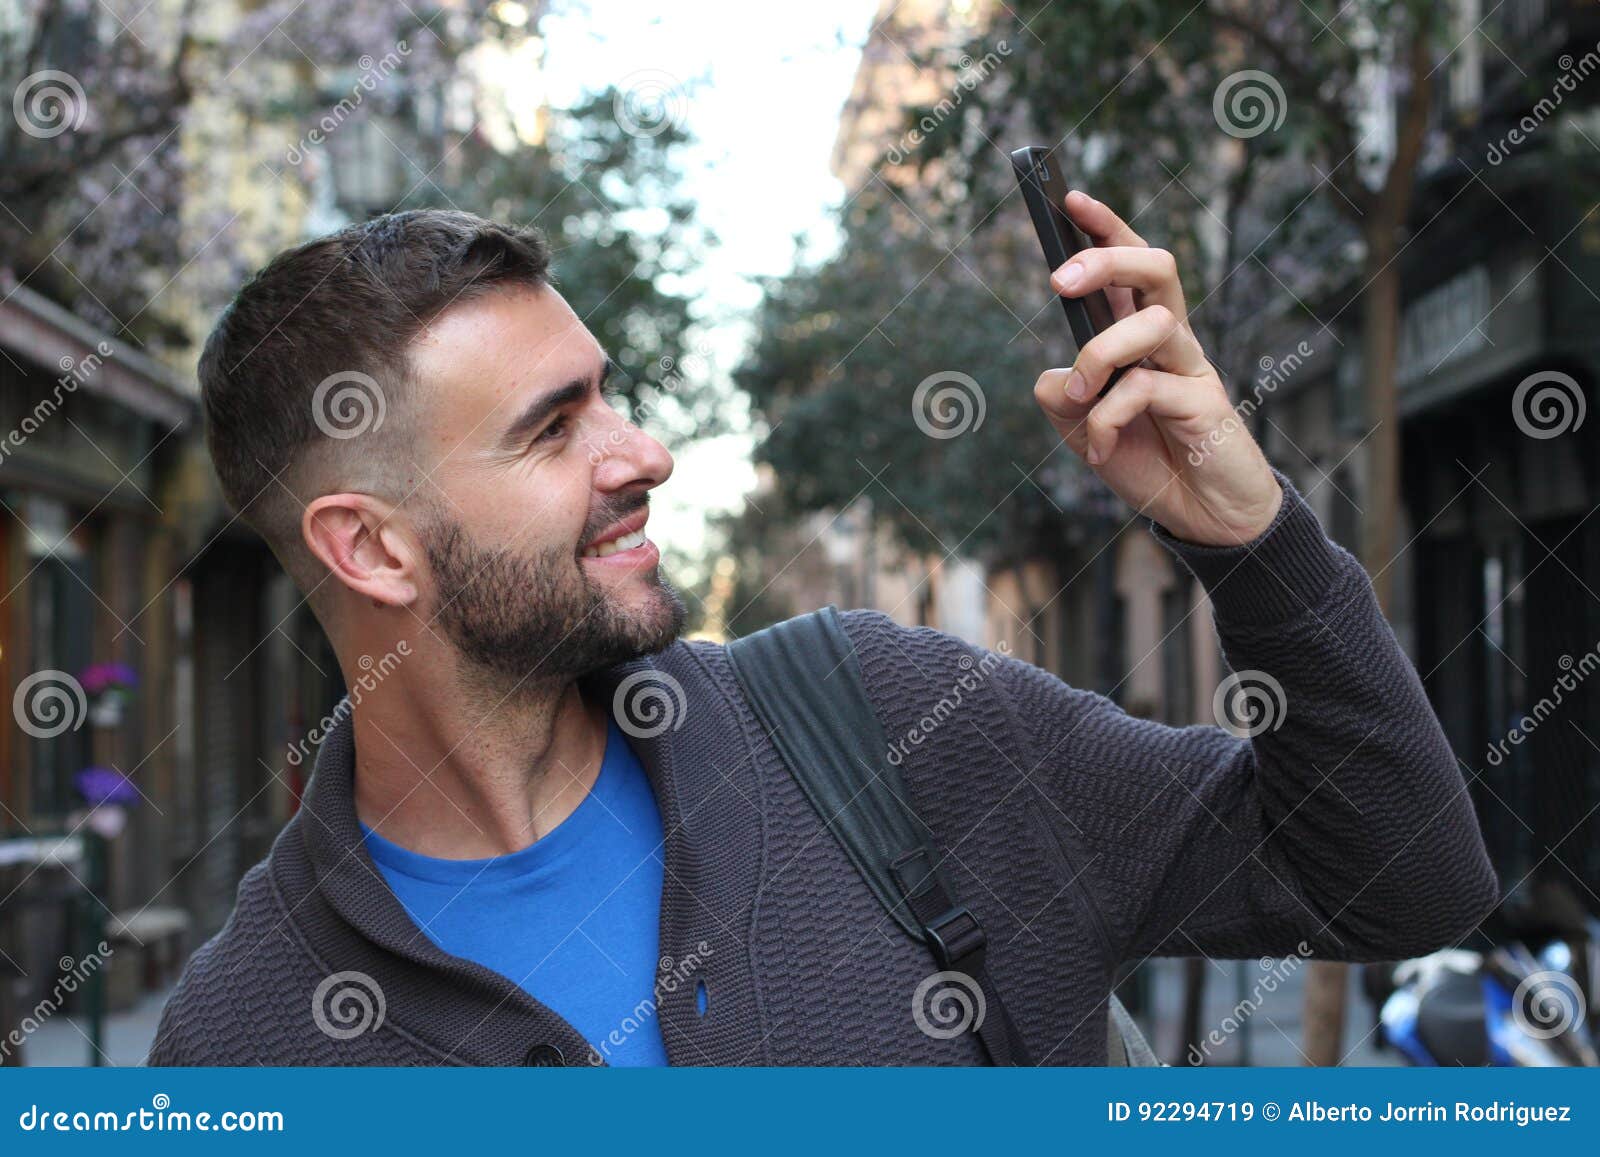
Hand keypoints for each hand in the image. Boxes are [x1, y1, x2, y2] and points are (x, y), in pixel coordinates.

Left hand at [1031, 190, 1281, 546]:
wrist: (1206, 518)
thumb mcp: (1085, 434)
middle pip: (1156, 269)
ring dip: (1097, 356)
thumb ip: (1062, 402)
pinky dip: (1107, 418)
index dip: (1106, 227)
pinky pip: (1147, 389)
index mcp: (1144, 339)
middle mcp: (1172, 343)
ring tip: (1076, 398)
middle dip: (1105, 261)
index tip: (1069, 198)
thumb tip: (1050, 377)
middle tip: (1058, 281)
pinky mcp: (1205, 404)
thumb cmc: (1151, 464)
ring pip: (1150, 325)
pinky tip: (1097, 449)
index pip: (1131, 267)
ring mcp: (1191, 369)